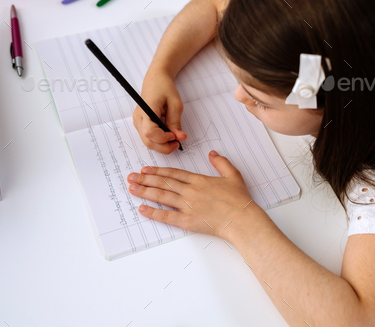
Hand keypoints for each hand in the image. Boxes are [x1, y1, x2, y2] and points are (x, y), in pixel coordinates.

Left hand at [126, 150, 264, 241]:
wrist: (242, 219)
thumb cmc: (239, 200)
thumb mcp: (233, 175)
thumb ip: (221, 163)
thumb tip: (212, 153)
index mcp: (199, 180)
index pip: (174, 174)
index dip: (158, 171)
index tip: (146, 169)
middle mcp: (190, 191)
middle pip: (164, 183)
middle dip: (145, 179)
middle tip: (131, 177)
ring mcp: (188, 206)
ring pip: (162, 196)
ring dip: (145, 191)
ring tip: (132, 188)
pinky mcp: (188, 221)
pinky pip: (166, 216)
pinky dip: (153, 212)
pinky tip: (142, 209)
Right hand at [132, 68, 187, 153]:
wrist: (155, 80)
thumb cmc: (165, 88)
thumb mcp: (175, 103)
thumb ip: (176, 122)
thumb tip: (180, 137)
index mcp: (146, 110)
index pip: (150, 132)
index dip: (163, 138)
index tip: (175, 136)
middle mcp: (138, 118)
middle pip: (148, 141)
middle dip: (163, 146)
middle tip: (177, 143)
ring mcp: (138, 122)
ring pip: (147, 142)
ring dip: (161, 145)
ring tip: (174, 139)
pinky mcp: (140, 124)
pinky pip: (148, 138)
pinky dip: (158, 141)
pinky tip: (167, 136)